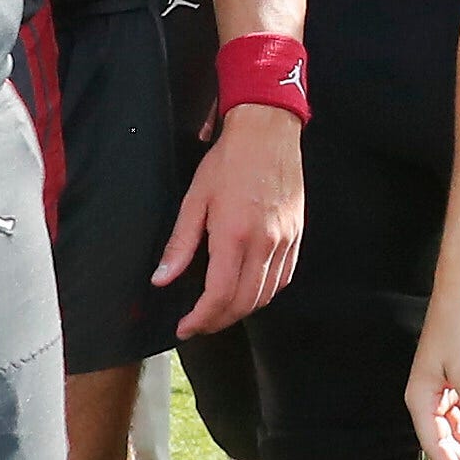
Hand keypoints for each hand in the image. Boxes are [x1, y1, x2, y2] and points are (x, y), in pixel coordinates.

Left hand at [155, 106, 304, 337]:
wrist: (268, 133)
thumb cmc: (229, 161)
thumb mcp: (195, 199)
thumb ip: (179, 244)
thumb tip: (162, 277)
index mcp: (234, 235)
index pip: (219, 295)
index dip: (201, 319)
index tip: (186, 327)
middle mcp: (264, 243)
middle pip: (244, 303)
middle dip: (218, 321)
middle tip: (198, 324)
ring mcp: (285, 240)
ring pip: (266, 295)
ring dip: (241, 310)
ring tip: (220, 311)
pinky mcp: (296, 235)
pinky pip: (283, 278)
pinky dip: (265, 293)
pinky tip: (249, 291)